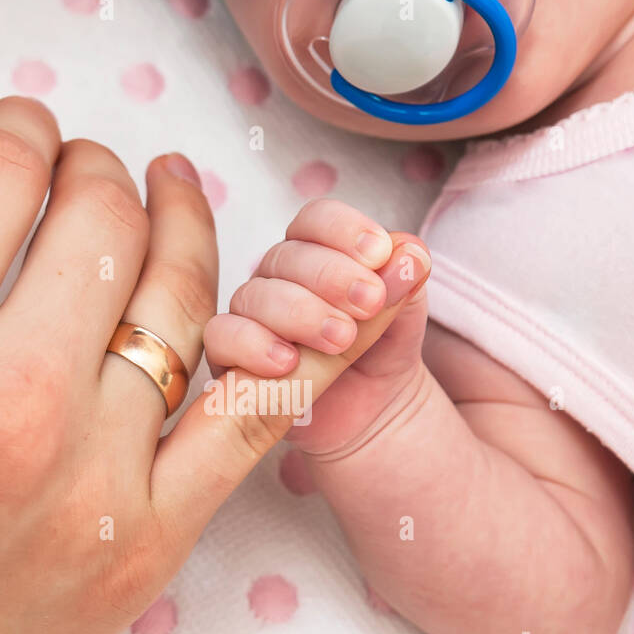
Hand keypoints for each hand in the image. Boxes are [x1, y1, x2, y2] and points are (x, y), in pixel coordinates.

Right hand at [203, 199, 431, 456]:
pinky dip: (252, 345)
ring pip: (254, 296)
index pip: (315, 220)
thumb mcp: (405, 314)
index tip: (380, 252)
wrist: (373, 413)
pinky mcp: (230, 357)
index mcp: (316, 252)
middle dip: (332, 276)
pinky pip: (222, 337)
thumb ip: (406, 280)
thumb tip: (411, 251)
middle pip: (286, 256)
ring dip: (300, 313)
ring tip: (341, 339)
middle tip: (371, 301)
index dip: (344, 230)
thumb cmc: (383, 352)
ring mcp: (249, 316)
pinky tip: (288, 363)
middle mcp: (276, 277)